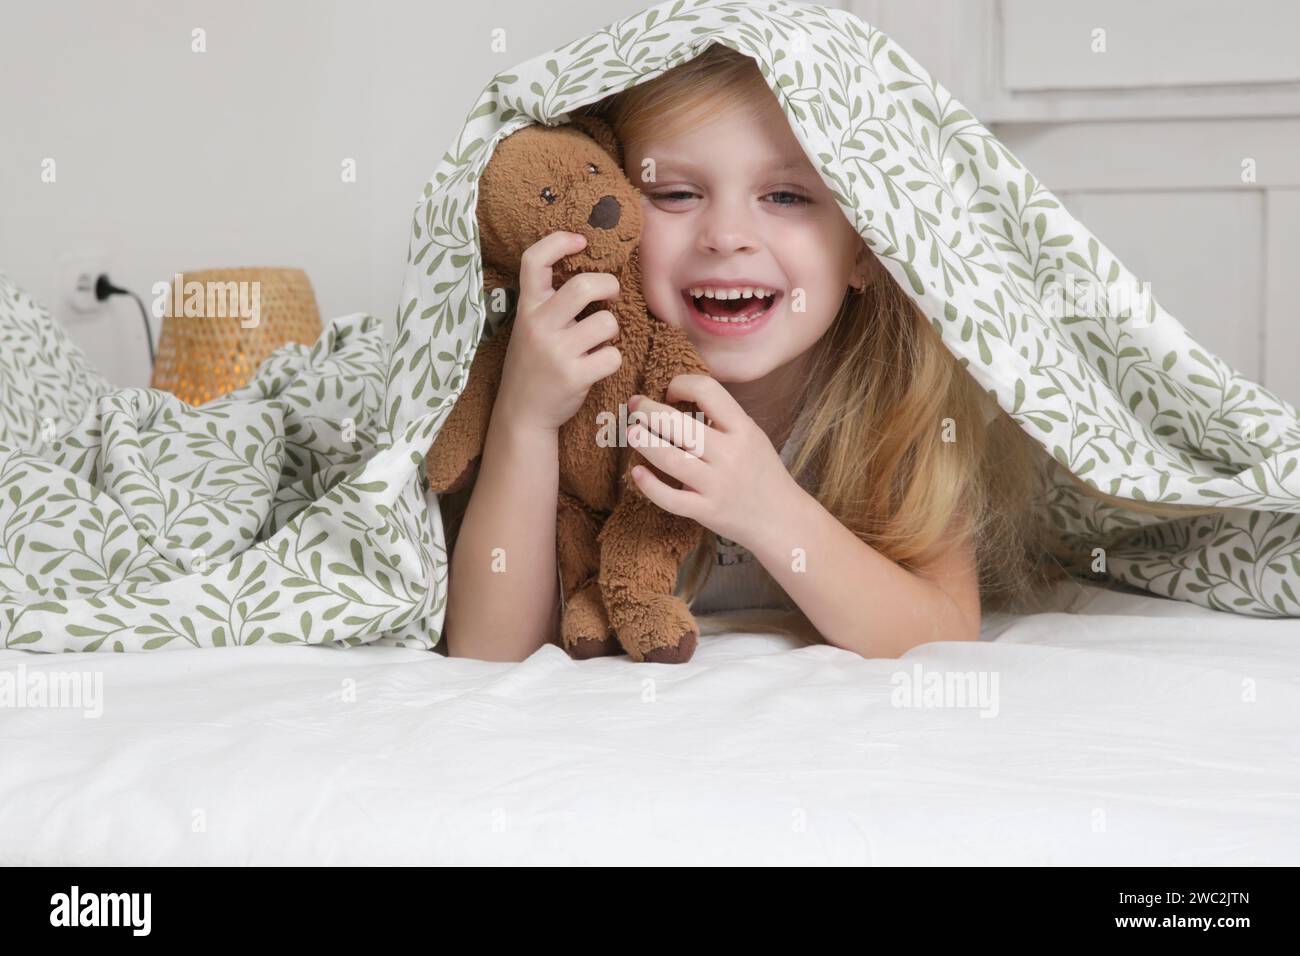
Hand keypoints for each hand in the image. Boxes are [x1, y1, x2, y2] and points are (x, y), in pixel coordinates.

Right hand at [494, 231, 622, 434]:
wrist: (523, 412)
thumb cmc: (534, 362)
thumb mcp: (530, 326)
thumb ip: (550, 301)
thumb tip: (592, 271)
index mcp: (527, 307)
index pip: (534, 260)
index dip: (559, 241)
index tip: (581, 241)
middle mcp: (539, 325)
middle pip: (584, 286)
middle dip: (609, 286)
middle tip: (610, 296)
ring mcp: (556, 351)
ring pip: (607, 323)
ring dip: (611, 331)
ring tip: (598, 341)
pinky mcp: (574, 376)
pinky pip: (613, 356)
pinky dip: (612, 360)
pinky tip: (596, 365)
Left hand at [625, 374, 801, 547]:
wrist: (781, 519)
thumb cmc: (762, 472)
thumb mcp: (752, 436)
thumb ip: (722, 419)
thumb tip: (681, 396)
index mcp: (743, 429)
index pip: (707, 391)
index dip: (680, 384)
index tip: (669, 393)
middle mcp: (729, 455)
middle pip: (680, 425)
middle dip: (649, 411)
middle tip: (634, 406)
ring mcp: (716, 485)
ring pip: (670, 459)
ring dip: (644, 442)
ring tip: (631, 432)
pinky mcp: (706, 511)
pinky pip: (671, 499)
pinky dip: (650, 485)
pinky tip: (636, 472)